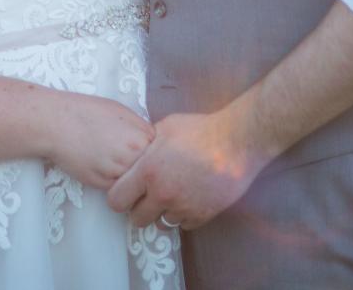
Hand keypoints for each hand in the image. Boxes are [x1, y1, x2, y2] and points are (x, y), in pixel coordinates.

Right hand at [46, 93, 154, 190]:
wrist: (57, 122)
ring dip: (130, 178)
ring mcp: (119, 172)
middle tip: (128, 159)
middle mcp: (134, 156)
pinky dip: (115, 183)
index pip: (161, 152)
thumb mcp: (121, 112)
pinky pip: (118, 189)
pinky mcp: (103, 184)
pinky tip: (103, 168)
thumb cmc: (87, 112)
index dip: (153, 152)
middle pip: (150, 170)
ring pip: (135, 183)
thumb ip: (140, 129)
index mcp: (142, 136)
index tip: (143, 150)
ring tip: (114, 163)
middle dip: (144, 167)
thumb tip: (151, 142)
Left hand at [106, 107, 269, 230]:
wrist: (236, 141)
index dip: (120, 197)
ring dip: (164, 213)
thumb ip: (148, 143)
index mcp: (147, 171)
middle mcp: (162, 194)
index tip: (127, 192)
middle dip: (140, 209)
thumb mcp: (165, 127)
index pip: (117, 200)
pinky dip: (185, 215)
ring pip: (162, 223)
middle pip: (137, 219)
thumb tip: (139, 149)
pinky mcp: (203, 215)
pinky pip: (185, 225)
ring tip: (173, 196)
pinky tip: (190, 199)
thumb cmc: (200, 129)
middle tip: (148, 198)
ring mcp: (183, 207)